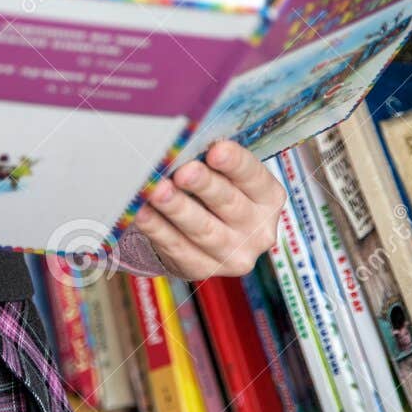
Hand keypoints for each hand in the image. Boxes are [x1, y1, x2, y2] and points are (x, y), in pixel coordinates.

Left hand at [132, 140, 284, 279]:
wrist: (205, 236)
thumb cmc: (213, 190)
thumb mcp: (222, 174)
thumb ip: (211, 159)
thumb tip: (184, 141)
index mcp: (268, 198)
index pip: (254, 177)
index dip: (235, 163)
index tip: (215, 150)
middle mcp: (258, 230)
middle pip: (230, 204)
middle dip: (204, 186)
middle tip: (183, 172)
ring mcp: (233, 255)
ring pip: (204, 231)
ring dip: (178, 209)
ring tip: (157, 191)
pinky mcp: (204, 270)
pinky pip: (179, 249)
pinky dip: (159, 230)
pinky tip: (143, 213)